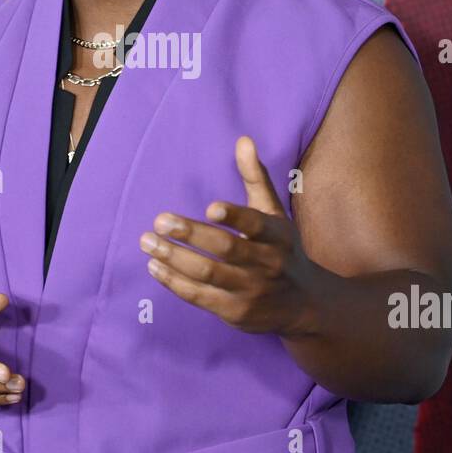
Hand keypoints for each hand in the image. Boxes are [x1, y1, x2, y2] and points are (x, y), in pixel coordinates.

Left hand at [139, 135, 322, 336]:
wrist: (305, 306)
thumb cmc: (282, 250)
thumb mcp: (275, 215)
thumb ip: (255, 178)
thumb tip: (243, 140)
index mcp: (278, 236)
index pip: (257, 225)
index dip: (235, 217)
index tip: (211, 208)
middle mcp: (268, 264)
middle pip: (227, 249)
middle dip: (191, 235)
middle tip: (160, 220)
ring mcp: (251, 291)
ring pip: (208, 274)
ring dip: (174, 258)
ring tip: (147, 241)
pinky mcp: (235, 312)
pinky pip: (199, 296)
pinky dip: (174, 282)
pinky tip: (155, 266)